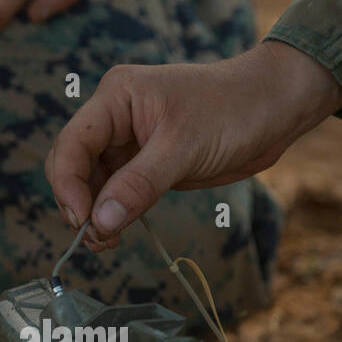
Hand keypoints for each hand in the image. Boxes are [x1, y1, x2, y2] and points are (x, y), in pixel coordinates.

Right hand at [45, 40, 341, 250]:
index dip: (67, 185)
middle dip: (79, 204)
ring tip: (107, 243)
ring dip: (95, 216)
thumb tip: (100, 222)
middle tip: (97, 239)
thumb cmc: (233, 111)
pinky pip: (117, 193)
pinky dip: (113, 215)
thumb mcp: (184, 148)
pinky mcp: (146, 165)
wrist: (274, 108)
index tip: (82, 221)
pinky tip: (117, 233)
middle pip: (74, 166)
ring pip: (93, 185)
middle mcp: (115, 118)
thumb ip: (140, 184)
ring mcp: (129, 143)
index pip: (71, 144)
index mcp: (115, 98)